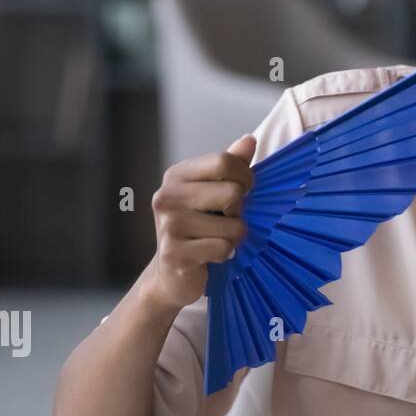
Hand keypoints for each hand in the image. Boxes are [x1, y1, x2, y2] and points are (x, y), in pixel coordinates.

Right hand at [146, 135, 255, 310]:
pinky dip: (225, 254)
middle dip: (240, 210)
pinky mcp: (175, 254)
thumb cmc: (198, 228)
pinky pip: (223, 248)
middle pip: (232, 192)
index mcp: (177, 176)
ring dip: (234, 236)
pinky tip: (210, 255)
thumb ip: (230, 165)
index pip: (224, 161)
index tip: (243, 191)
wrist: (172, 274)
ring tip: (217, 239)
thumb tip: (249, 140)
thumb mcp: (213, 192)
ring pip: (233, 225)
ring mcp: (168, 226)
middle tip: (226, 220)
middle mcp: (167, 196)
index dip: (245, 177)